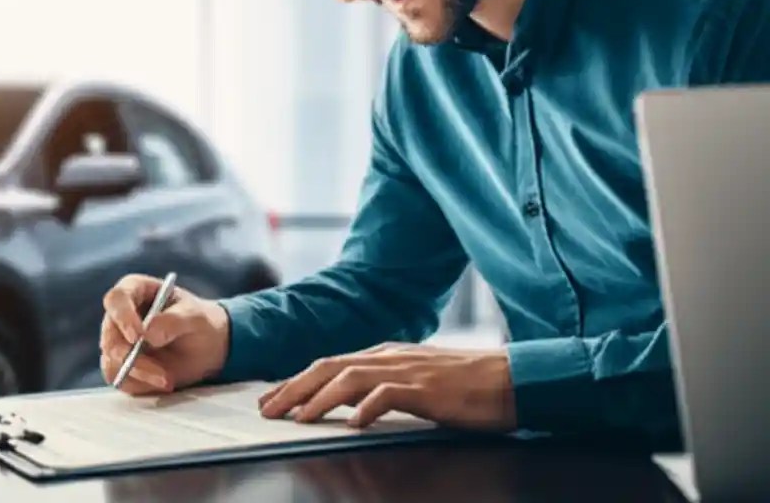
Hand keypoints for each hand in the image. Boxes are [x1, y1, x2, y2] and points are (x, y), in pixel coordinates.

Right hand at [100, 274, 229, 394]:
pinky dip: (141, 385)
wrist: (205, 347)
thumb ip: (174, 321)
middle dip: (132, 357)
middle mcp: (120, 316)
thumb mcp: (195, 317)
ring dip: (140, 374)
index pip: (116, 299)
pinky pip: (120, 379)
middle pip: (109, 336)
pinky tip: (162, 382)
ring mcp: (118, 342)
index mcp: (135, 290)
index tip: (137, 336)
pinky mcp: (121, 366)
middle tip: (160, 372)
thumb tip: (148, 333)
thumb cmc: (199, 322)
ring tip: (168, 380)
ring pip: (112, 361)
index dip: (123, 317)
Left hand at [257, 343, 516, 429]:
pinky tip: (352, 424)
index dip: (296, 381)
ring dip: (319, 398)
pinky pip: (389, 394)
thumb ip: (380, 387)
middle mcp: (388, 357)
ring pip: (349, 378)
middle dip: (293, 388)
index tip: (271, 399)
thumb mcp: (412, 381)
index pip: (328, 364)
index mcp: (382, 355)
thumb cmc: (464, 384)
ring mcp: (407, 370)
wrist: (511, 378)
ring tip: (297, 419)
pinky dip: (367, 407)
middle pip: (328, 367)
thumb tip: (346, 405)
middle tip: (267, 410)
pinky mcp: (427, 388)